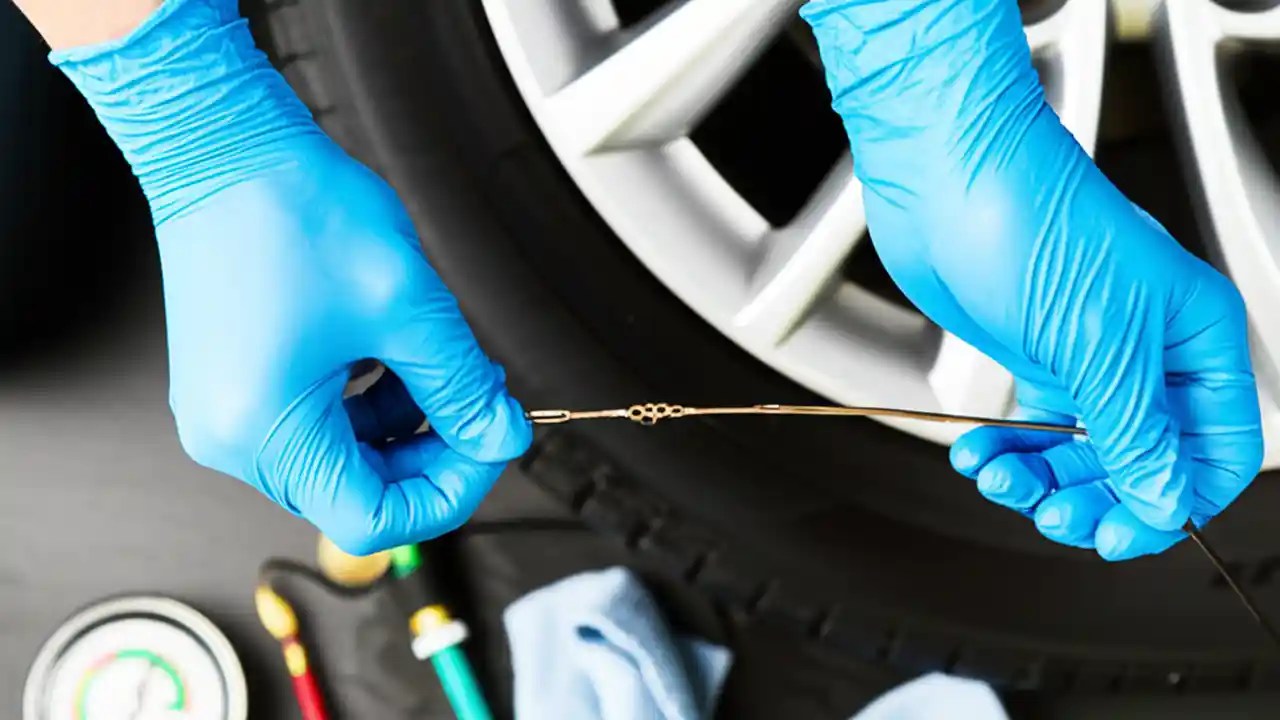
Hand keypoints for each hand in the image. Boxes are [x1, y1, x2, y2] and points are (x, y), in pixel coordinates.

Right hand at [53, 0, 530, 553]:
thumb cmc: (290, 208)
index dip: (448, 492)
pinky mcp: (238, 381)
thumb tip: (498, 434)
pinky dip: (371, 399)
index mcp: (263, 432)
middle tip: (478, 404)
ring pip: (345, 455)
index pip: (371, 519)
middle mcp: (232, 435)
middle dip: (431, 451)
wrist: (223, 142)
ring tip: (440, 364)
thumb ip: (463, 386)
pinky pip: (319, 419)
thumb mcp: (407, 307)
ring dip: (406, 422)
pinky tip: (399, 354)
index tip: (488, 446)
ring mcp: (228, 409)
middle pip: (357, 490)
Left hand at [802, 0, 1262, 558]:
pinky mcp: (1036, 355)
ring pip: (1084, 450)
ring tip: (1001, 479)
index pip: (1216, 446)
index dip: (1175, 497)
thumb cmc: (1032, 222)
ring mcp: (1090, 354)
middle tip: (1054, 515)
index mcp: (1197, 337)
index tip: (1124, 532)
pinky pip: (1033, 428)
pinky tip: (980, 457)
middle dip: (1097, 495)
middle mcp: (1151, 350)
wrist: (948, 176)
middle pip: (1145, 459)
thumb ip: (1134, 429)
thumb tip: (1163, 499)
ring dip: (1041, 478)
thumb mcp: (1098, 341)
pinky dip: (1007, 452)